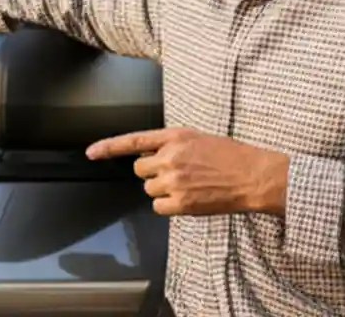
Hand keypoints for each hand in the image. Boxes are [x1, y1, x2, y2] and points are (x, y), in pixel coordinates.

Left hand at [86, 127, 289, 215]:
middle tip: (176, 173)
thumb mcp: (199, 138)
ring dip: (162, 189)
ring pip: (149, 189)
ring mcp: (174, 180)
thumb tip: (150, 154)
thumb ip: (172, 144)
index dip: (109, 147)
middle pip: (140, 169)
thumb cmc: (231, 156)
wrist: (253, 176)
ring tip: (188, 185)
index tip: (90, 152)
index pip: (134, 141)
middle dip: (153, 172)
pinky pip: (158, 207)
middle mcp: (171, 157)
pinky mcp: (180, 202)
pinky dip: (169, 206)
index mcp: (175, 136)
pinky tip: (188, 199)